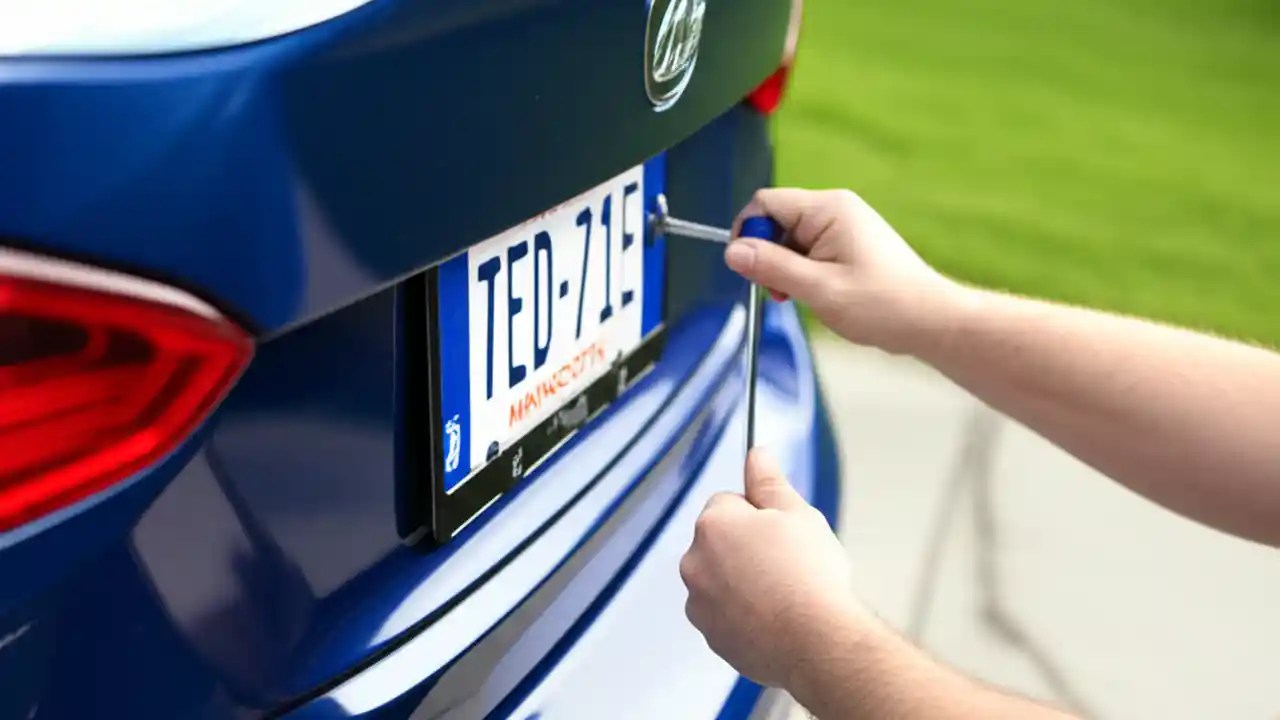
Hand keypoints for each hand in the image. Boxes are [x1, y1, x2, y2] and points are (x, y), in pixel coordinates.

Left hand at [680, 449, 863, 689]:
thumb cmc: (809, 577)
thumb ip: (769, 482)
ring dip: (743, 581)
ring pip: (721, 579)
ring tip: (784, 594)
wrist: (816, 643)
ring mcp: (700, 603)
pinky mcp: (711, 636)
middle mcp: (695, 562)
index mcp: (713, 524)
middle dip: (747, 547)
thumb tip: (757, 455)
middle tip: (787, 563)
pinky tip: (775, 619)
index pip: (728, 502)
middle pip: (721, 542)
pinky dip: (744, 614)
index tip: (783, 533)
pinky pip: (726, 614)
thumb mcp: (798, 514)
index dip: (760, 514)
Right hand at [730, 188, 965, 355]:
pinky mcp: (849, 243)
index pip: (766, 203)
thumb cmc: (882, 304)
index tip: (750, 269)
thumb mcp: (817, 288)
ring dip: (786, 269)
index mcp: (828, 209)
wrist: (929, 320)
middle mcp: (836, 209)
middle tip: (782, 292)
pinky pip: (809, 250)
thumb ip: (772, 267)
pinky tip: (817, 294)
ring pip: (791, 239)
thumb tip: (732, 252)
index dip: (749, 234)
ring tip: (804, 297)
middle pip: (777, 221)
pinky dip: (804, 273)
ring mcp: (844, 226)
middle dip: (768, 257)